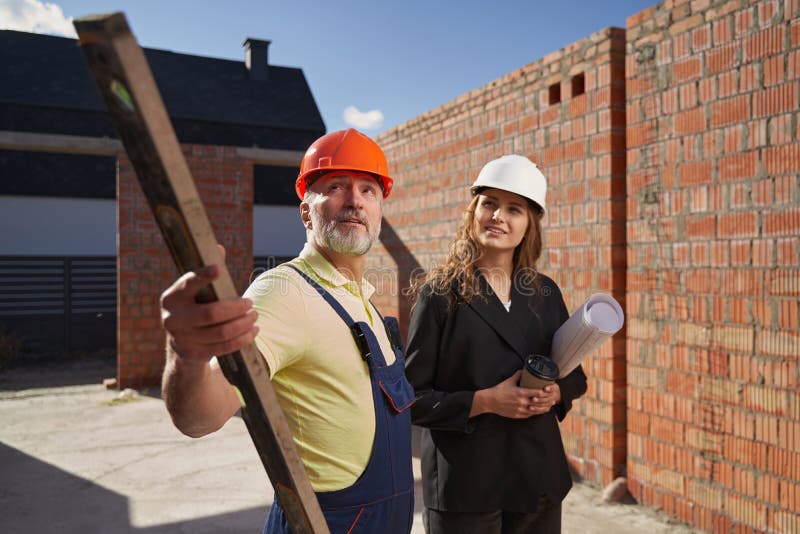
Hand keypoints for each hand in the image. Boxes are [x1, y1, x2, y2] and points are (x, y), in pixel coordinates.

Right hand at [160, 246, 257, 362]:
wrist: (181, 344)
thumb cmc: (195, 308)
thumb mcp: (196, 292)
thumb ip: (208, 272)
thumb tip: (219, 248)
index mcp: (172, 297)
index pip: (188, 284)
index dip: (203, 276)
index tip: (218, 269)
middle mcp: (172, 319)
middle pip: (211, 313)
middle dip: (236, 308)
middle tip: (251, 303)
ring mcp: (181, 339)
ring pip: (221, 332)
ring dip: (243, 324)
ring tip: (255, 316)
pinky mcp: (194, 354)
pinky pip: (224, 347)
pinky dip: (242, 338)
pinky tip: (253, 331)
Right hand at [471, 371, 561, 418]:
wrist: (490, 401)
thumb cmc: (499, 391)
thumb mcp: (509, 381)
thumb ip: (518, 375)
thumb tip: (524, 370)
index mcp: (520, 393)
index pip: (536, 393)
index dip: (544, 392)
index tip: (549, 390)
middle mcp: (521, 402)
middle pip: (538, 402)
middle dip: (547, 401)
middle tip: (553, 398)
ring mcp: (520, 410)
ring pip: (535, 410)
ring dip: (543, 408)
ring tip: (549, 406)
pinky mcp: (518, 415)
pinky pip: (529, 414)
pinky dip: (536, 412)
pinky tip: (539, 410)